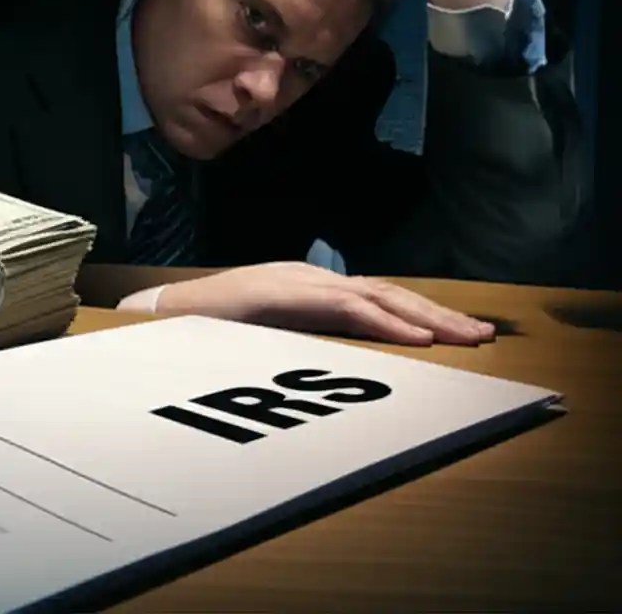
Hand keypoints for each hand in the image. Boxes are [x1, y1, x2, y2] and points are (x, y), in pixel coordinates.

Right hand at [153, 262, 494, 345]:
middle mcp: (310, 277)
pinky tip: (417, 336)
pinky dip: (385, 321)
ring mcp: (299, 281)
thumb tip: (338, 364)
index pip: (375, 298)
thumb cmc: (206, 330)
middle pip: (389, 294)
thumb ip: (299, 338)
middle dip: (439, 315)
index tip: (457, 335)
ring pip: (379, 296)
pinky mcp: (287, 293)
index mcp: (307, 287)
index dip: (419, 315)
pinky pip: (347, 307)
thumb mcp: (264, 335)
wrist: (160, 315)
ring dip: (426, 318)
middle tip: (482, 336)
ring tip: (465, 337)